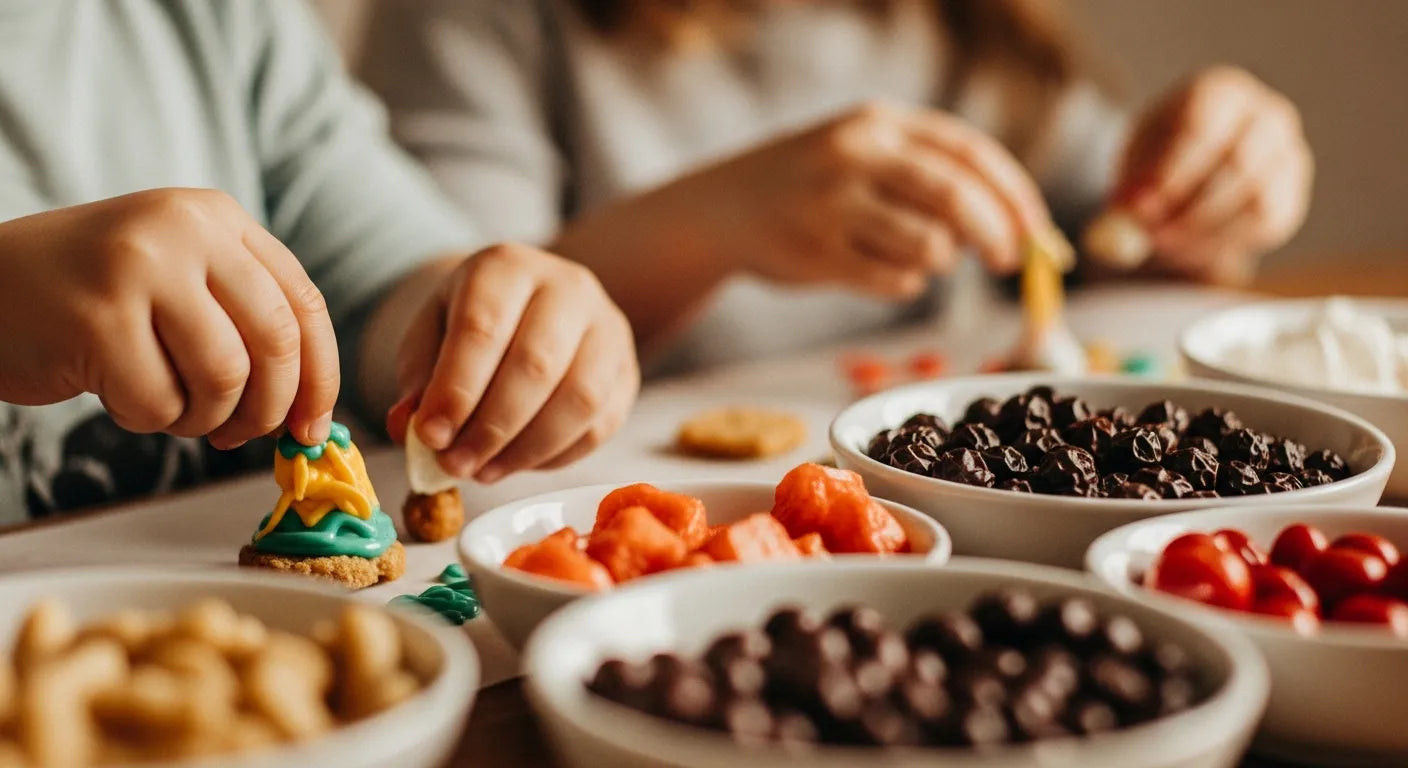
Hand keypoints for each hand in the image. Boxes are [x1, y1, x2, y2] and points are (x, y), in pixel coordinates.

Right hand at [0, 189, 339, 446]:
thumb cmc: (91, 298)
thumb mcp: (179, 280)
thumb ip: (243, 323)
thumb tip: (309, 413)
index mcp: (217, 216)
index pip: (302, 303)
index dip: (320, 376)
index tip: (314, 427)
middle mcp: (186, 230)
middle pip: (276, 341)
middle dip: (270, 407)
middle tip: (243, 436)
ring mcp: (141, 268)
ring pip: (225, 376)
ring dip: (205, 417)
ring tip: (171, 408)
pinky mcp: (99, 318)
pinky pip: (160, 401)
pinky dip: (148, 418)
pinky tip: (117, 393)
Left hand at [387, 244, 638, 482]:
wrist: (532, 308)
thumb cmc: (475, 324)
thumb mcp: (432, 336)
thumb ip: (418, 379)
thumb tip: (407, 426)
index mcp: (507, 266)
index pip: (483, 328)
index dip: (456, 389)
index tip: (430, 437)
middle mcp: (568, 287)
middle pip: (535, 365)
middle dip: (490, 428)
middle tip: (455, 465)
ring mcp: (607, 328)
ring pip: (577, 399)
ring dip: (525, 449)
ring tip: (483, 470)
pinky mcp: (627, 371)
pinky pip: (599, 425)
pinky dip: (554, 456)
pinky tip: (516, 462)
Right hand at [693, 101, 1054, 296]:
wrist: (722, 207)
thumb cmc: (813, 183)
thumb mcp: (866, 149)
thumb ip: (931, 172)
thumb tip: (1020, 225)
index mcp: (878, 122)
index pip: (969, 153)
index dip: (1015, 195)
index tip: (1040, 230)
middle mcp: (854, 155)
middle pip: (955, 197)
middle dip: (997, 235)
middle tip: (1010, 260)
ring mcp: (830, 205)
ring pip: (928, 246)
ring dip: (941, 262)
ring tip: (920, 257)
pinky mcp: (815, 254)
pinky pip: (893, 281)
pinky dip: (905, 283)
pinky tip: (885, 271)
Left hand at [1112, 66, 1312, 282]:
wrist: (1197, 162)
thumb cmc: (1162, 152)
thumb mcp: (1136, 157)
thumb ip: (1133, 182)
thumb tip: (1131, 211)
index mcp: (1222, 91)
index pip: (1202, 126)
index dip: (1172, 170)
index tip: (1141, 206)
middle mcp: (1267, 117)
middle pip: (1238, 163)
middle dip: (1189, 208)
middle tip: (1149, 235)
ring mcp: (1288, 157)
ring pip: (1256, 201)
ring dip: (1203, 232)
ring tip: (1160, 242)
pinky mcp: (1292, 198)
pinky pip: (1264, 227)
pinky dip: (1221, 245)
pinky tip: (1186, 248)